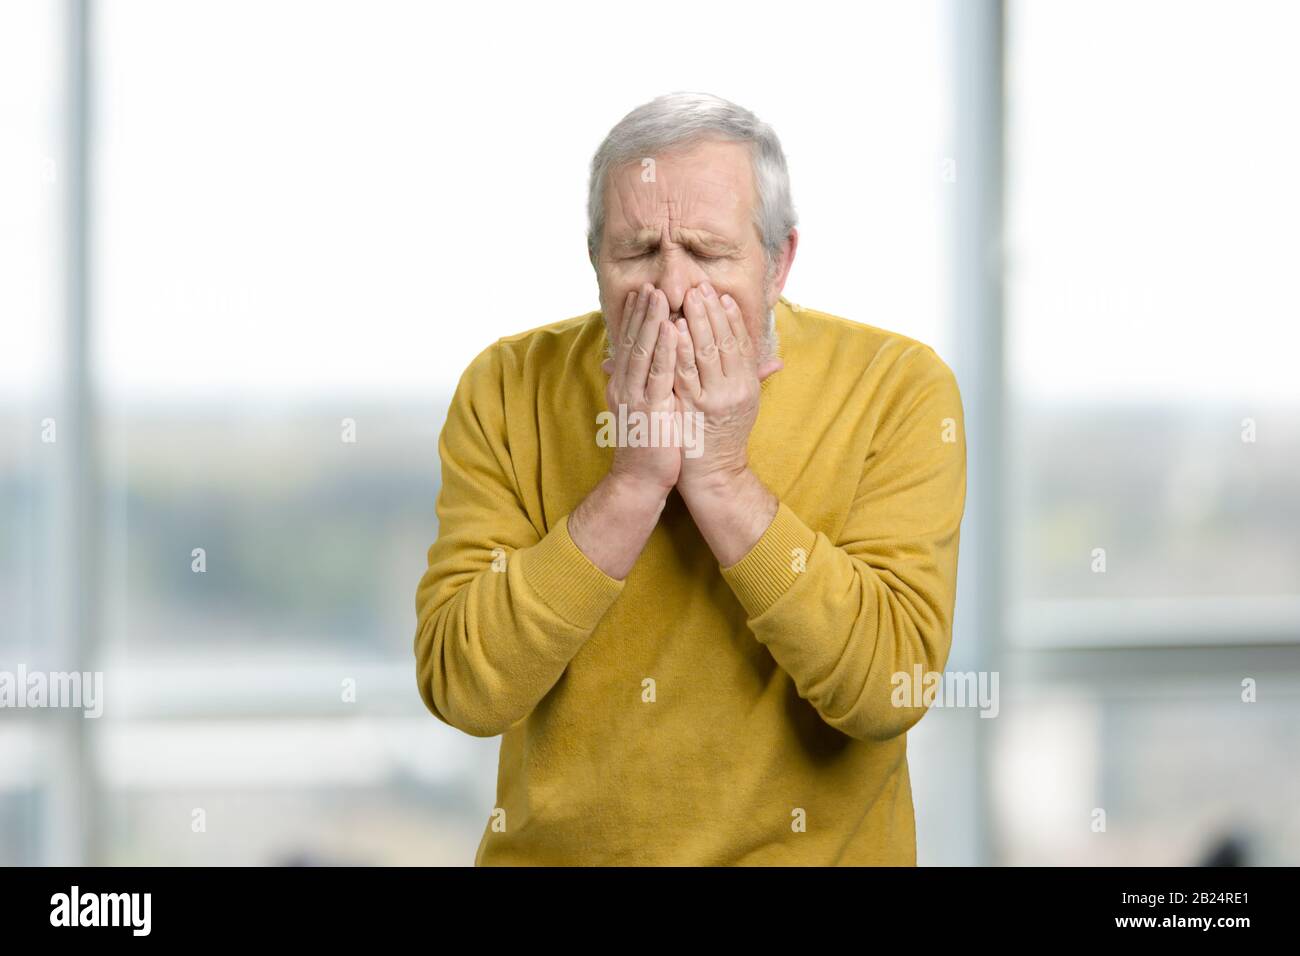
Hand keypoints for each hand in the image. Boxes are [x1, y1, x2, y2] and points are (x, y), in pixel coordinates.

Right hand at [600, 282, 681, 496]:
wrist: (638, 482)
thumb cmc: (648, 447)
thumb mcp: (644, 412)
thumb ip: (644, 387)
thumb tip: (639, 370)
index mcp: (623, 387)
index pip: (627, 344)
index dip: (634, 317)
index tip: (642, 292)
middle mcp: (624, 388)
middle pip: (632, 341)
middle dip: (642, 312)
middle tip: (650, 284)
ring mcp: (634, 398)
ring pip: (642, 351)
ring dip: (651, 321)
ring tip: (659, 295)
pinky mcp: (650, 410)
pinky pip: (658, 373)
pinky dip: (663, 348)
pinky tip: (671, 328)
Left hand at [672, 282, 781, 492]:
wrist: (714, 475)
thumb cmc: (723, 437)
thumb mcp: (744, 406)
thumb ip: (753, 379)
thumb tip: (776, 361)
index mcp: (747, 385)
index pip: (741, 343)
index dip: (731, 317)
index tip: (721, 295)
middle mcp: (735, 390)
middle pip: (724, 341)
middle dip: (710, 311)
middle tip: (699, 286)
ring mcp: (713, 399)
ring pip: (706, 352)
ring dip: (695, 322)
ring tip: (685, 298)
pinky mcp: (692, 408)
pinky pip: (685, 373)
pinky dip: (679, 348)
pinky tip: (671, 329)